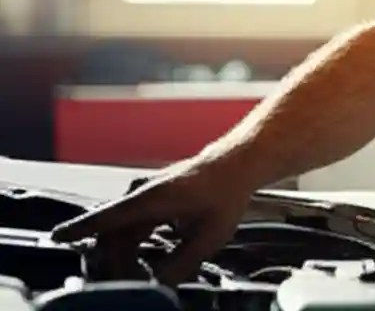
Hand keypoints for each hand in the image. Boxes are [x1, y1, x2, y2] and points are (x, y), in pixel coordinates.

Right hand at [49, 156, 254, 285]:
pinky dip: (135, 247)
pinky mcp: (150, 201)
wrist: (236, 166)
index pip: (107, 217)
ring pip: (122, 233)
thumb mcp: (208, 237)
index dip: (80, 228)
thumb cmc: (225, 193)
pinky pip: (131, 227)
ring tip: (142, 277)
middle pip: (113, 234)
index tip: (58, 237)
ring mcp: (143, 196)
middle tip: (130, 285)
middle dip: (116, 264)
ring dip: (126, 257)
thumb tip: (158, 287)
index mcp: (150, 199)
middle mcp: (140, 194)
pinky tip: (148, 264)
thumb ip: (180, 264)